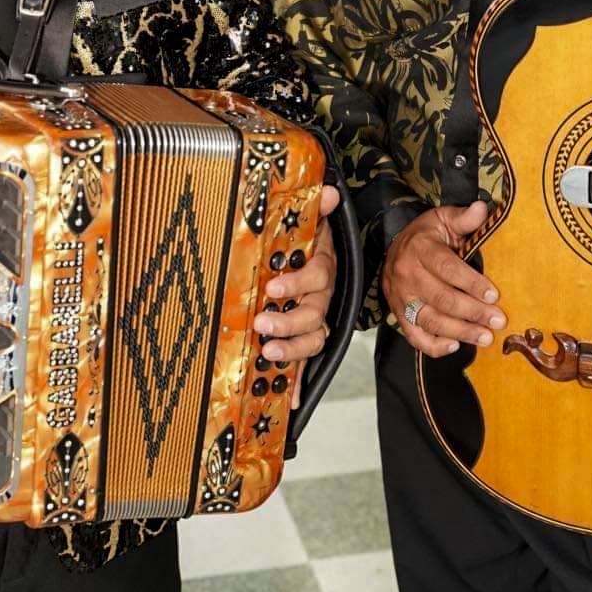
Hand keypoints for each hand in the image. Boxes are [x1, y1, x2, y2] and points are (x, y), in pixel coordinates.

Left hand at [253, 182, 338, 408]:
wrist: (312, 255)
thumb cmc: (301, 240)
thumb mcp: (307, 222)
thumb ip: (317, 209)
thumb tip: (330, 191)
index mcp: (321, 269)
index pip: (317, 277)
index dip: (298, 282)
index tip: (273, 285)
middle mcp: (322, 297)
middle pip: (315, 314)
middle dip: (289, 322)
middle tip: (262, 323)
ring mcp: (314, 320)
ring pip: (313, 339)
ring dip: (292, 349)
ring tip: (267, 351)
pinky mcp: (304, 338)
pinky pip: (305, 362)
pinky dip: (299, 381)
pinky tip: (291, 400)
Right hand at [382, 203, 502, 357]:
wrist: (394, 249)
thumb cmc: (426, 236)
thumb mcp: (442, 219)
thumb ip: (463, 218)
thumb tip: (484, 208)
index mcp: (420, 248)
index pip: (447, 268)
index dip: (471, 283)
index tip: (495, 295)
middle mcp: (407, 274)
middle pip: (442, 298)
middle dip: (473, 312)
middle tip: (498, 321)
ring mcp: (401, 298)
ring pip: (430, 320)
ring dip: (460, 331)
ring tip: (485, 337)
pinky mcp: (399, 315)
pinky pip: (415, 336)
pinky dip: (434, 345)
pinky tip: (455, 346)